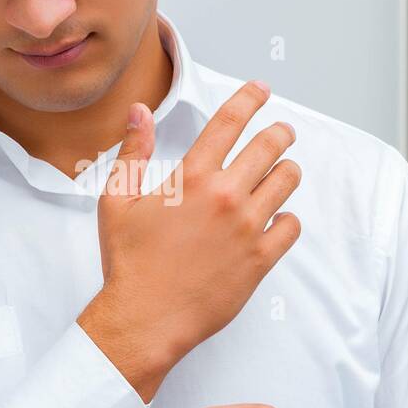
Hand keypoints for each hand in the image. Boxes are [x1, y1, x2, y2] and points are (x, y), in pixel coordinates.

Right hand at [78, 81, 301, 401]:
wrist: (144, 317)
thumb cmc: (128, 262)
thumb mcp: (116, 201)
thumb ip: (132, 152)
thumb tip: (139, 112)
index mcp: (192, 177)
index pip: (229, 122)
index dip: (249, 99)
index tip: (261, 90)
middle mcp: (226, 196)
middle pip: (269, 146)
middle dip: (280, 133)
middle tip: (283, 132)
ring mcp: (247, 228)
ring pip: (287, 182)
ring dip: (287, 171)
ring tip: (283, 172)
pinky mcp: (260, 259)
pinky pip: (291, 227)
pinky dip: (287, 219)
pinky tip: (277, 218)